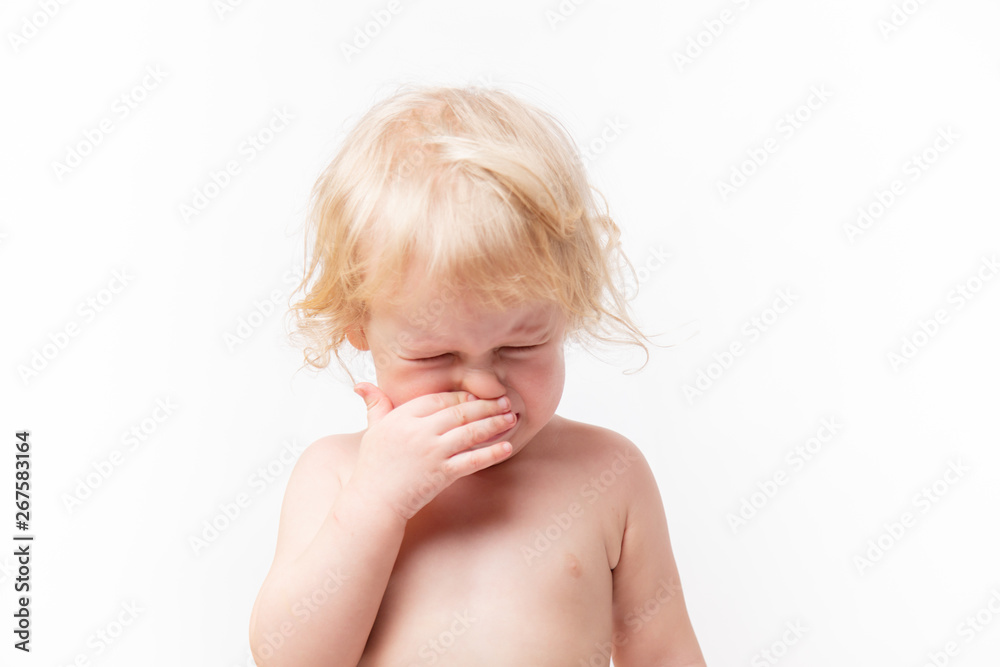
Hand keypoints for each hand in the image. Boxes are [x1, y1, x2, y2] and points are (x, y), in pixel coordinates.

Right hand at [348, 383, 516, 521]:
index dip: (461, 396)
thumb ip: (375, 405)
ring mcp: (432, 452)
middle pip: (459, 411)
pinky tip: (506, 447)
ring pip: (470, 432)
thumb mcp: (373, 430)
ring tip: (511, 418)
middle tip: (505, 401)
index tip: (477, 396)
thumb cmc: (373, 466)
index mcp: (403, 417)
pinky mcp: (442, 473)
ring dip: (494, 424)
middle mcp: (419, 431)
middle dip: (486, 405)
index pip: (439, 399)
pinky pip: (473, 460)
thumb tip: (361, 384)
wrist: (373, 502)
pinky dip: (492, 453)